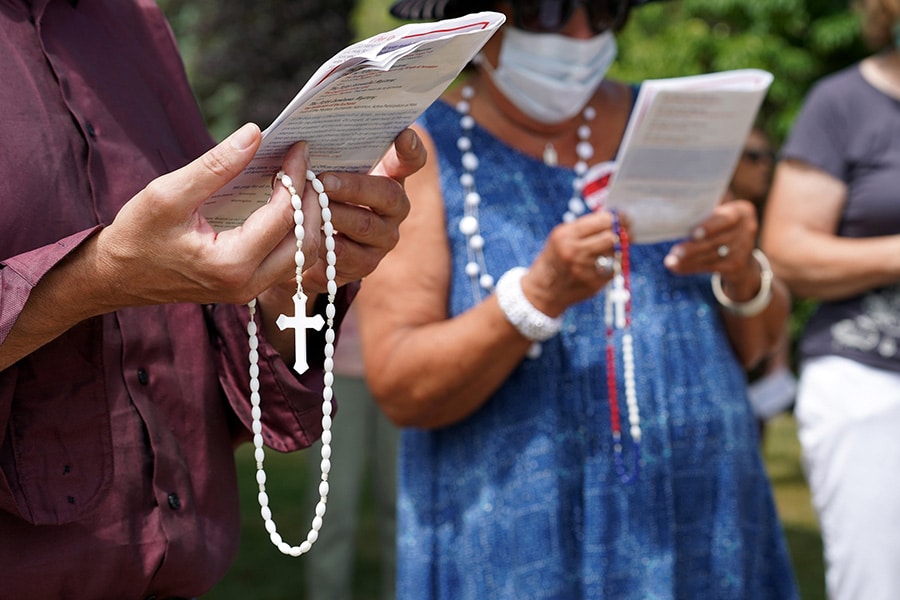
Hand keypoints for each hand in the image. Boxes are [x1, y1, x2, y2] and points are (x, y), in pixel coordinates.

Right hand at [94, 123, 315, 309]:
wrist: (116, 276)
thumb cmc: (137, 235)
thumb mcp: (168, 193)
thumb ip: (215, 166)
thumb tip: (255, 134)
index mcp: (231, 263)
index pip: (285, 216)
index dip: (296, 178)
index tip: (299, 148)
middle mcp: (248, 284)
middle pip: (306, 241)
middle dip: (312, 201)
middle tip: (304, 166)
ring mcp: (250, 290)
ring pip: (303, 256)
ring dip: (309, 219)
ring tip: (300, 183)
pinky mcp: (248, 287)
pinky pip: (288, 261)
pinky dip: (296, 233)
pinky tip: (288, 205)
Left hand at [301, 128, 422, 292]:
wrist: (309, 247)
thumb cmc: (319, 198)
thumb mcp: (325, 173)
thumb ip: (328, 157)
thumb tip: (303, 141)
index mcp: (390, 176)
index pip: (411, 160)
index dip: (410, 149)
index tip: (404, 134)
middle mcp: (395, 207)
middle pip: (387, 194)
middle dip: (354, 186)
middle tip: (323, 181)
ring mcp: (384, 237)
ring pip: (364, 225)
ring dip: (336, 215)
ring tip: (308, 207)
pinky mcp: (367, 263)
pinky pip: (347, 253)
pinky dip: (326, 242)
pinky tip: (306, 233)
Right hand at [521, 209, 623, 316]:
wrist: (543, 289)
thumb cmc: (555, 258)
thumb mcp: (561, 237)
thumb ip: (585, 227)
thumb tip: (616, 218)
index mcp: (566, 235)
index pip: (603, 220)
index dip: (616, 219)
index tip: (621, 218)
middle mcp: (574, 251)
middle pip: (611, 237)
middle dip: (619, 234)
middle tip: (622, 233)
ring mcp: (584, 268)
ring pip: (615, 253)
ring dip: (615, 250)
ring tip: (607, 250)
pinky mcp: (593, 283)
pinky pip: (614, 268)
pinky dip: (612, 265)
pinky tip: (602, 265)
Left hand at [663, 199, 762, 299]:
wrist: (741, 257)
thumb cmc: (720, 226)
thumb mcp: (718, 211)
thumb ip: (707, 204)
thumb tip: (680, 200)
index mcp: (742, 210)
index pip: (726, 219)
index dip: (709, 227)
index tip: (693, 233)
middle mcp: (748, 228)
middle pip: (717, 240)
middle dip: (694, 247)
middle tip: (676, 250)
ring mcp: (744, 249)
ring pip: (712, 255)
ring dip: (688, 259)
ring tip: (671, 260)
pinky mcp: (737, 265)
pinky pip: (710, 267)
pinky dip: (690, 267)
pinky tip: (675, 267)